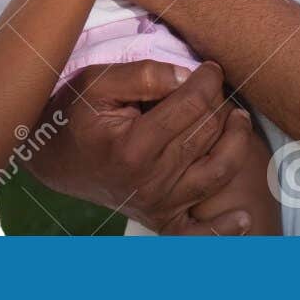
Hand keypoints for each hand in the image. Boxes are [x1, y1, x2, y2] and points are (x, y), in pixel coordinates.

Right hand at [26, 60, 260, 233]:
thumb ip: (144, 75)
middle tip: (214, 87)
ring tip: (238, 119)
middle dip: (219, 102)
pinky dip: (224, 229)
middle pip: (207, 133)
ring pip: (218, 170)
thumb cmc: (76, 114)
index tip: (210, 66)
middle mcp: (149, 181)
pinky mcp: (161, 219)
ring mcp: (158, 204)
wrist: (55, 157)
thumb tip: (189, 77)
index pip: (192, 105)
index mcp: (133, 146)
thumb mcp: (99, 81)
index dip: (208, 80)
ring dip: (237, 142)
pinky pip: (200, 233)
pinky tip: (244, 216)